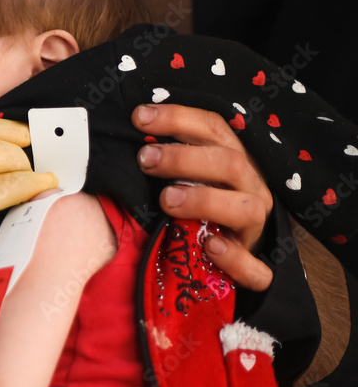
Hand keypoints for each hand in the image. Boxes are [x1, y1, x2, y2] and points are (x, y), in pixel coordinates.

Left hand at [132, 104, 272, 289]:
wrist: (226, 253)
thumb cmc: (196, 204)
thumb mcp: (184, 174)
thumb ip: (165, 158)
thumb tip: (131, 138)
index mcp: (233, 159)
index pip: (213, 128)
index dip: (177, 118)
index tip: (139, 118)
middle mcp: (250, 187)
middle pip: (229, 163)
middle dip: (184, 158)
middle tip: (145, 160)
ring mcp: (254, 226)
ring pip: (246, 208)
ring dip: (205, 200)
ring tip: (167, 200)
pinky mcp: (254, 266)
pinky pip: (256, 267)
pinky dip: (235, 258)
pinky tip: (209, 247)